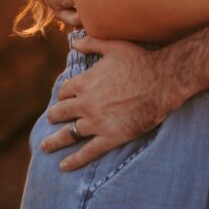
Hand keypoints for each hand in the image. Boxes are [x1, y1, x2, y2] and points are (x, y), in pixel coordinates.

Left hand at [41, 36, 173, 170]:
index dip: (64, 95)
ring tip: (45, 146)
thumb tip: (74, 42)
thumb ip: (92, 43)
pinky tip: (64, 166)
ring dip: (54, 141)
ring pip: (68, 135)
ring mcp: (96, 122)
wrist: (163, 81)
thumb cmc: (140, 61)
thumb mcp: (115, 46)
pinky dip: (74, 161)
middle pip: (60, 113)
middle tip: (52, 120)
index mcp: (84, 83)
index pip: (64, 92)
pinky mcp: (110, 137)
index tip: (65, 98)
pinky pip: (87, 152)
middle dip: (54, 117)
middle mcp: (85, 104)